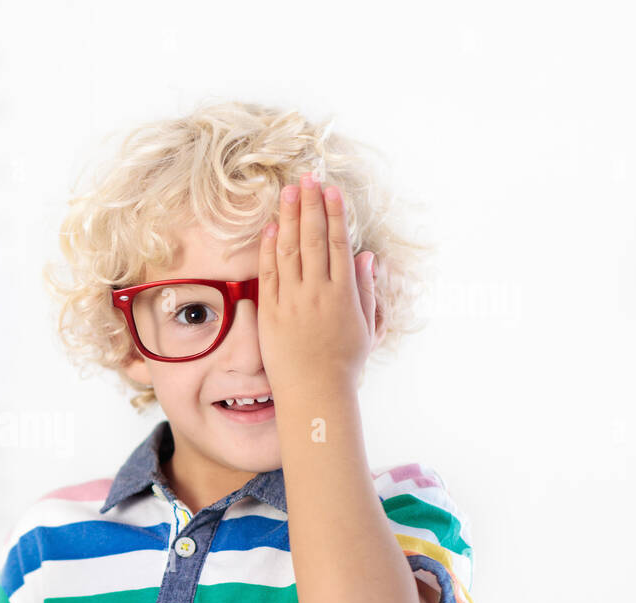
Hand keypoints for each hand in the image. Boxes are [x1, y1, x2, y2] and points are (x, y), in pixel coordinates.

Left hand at [257, 172, 378, 395]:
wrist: (314, 391)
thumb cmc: (344, 362)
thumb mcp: (367, 326)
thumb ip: (366, 289)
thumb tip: (367, 256)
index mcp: (343, 293)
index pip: (337, 243)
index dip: (334, 214)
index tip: (331, 190)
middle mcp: (316, 292)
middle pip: (311, 238)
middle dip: (310, 205)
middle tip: (308, 177)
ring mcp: (291, 301)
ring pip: (288, 250)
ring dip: (288, 218)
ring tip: (288, 192)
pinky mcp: (270, 312)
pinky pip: (268, 274)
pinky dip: (268, 249)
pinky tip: (270, 228)